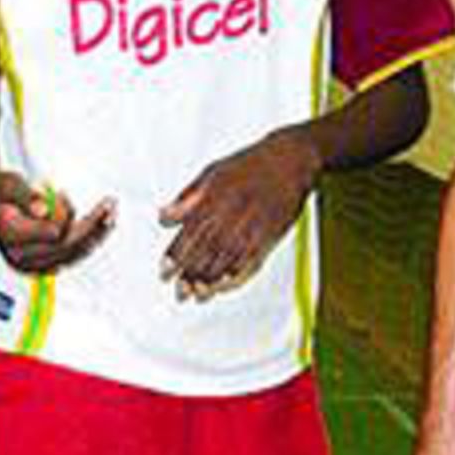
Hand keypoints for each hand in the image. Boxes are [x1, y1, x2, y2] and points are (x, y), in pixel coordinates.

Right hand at [0, 172, 115, 273]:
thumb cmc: (0, 189)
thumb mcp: (9, 183)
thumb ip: (26, 196)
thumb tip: (41, 210)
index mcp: (11, 239)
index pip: (54, 233)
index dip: (65, 213)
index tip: (62, 191)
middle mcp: (22, 258)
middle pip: (69, 245)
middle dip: (93, 224)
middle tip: (111, 203)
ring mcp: (35, 265)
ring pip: (76, 252)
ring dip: (97, 232)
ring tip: (111, 211)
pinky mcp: (46, 264)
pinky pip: (75, 255)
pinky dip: (90, 239)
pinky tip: (104, 224)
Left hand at [159, 130, 318, 299]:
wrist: (290, 160)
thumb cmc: (251, 164)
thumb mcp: (211, 173)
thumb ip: (187, 197)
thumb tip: (164, 216)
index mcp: (212, 200)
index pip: (187, 236)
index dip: (174, 257)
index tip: (164, 272)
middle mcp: (229, 216)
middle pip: (204, 253)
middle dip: (189, 276)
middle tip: (179, 292)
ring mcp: (250, 228)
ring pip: (225, 262)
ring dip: (210, 281)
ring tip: (198, 295)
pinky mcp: (269, 236)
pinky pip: (250, 262)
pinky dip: (236, 277)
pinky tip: (225, 286)